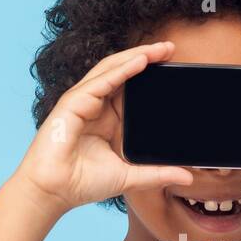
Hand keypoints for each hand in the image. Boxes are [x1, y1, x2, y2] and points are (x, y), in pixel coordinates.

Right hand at [11, 41, 192, 215]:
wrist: (54, 192)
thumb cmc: (82, 183)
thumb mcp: (129, 177)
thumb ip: (156, 174)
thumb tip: (186, 177)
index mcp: (107, 119)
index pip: (130, 88)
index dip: (149, 75)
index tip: (172, 68)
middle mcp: (95, 106)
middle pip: (123, 73)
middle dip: (146, 58)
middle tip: (170, 48)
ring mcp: (83, 102)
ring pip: (112, 70)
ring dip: (137, 56)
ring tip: (159, 49)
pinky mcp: (73, 103)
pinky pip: (101, 81)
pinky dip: (122, 69)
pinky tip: (140, 61)